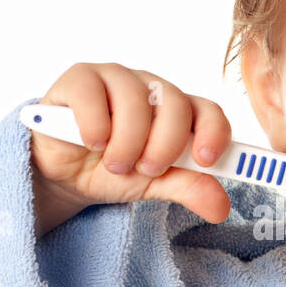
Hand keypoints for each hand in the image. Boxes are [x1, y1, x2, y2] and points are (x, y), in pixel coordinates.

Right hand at [29, 62, 233, 233]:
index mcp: (177, 109)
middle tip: (146, 169)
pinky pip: (93, 95)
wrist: (65, 175)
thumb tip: (220, 207)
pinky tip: (91, 143)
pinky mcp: (78, 80)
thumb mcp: (155, 184)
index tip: (206, 161)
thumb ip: (188, 188)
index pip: (207, 110)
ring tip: (114, 164)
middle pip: (174, 103)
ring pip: (135, 99)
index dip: (213, 132)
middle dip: (164, 145)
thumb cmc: (113, 169)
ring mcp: (115, 79)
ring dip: (127, 142)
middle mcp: (150, 88)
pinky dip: (95, 126)